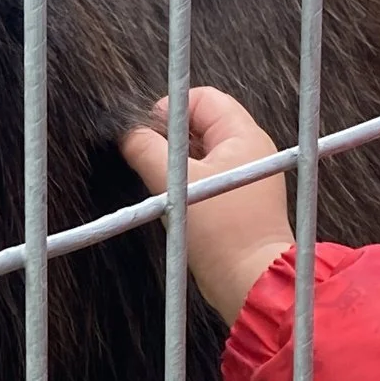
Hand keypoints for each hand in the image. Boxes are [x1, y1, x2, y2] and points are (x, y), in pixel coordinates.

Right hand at [118, 87, 294, 323]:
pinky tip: (176, 203)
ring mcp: (247, 177)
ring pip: (202, 154)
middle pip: (201, 124)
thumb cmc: (222, 234)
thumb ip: (147, 151)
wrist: (251, 282)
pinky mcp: (239, 202)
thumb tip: (127, 133)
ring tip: (162, 185)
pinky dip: (188, 184)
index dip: (168, 109)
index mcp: (244, 135)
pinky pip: (208, 179)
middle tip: (148, 160)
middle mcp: (251, 151)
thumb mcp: (175, 185)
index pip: (201, 98)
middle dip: (169, 138)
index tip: (146, 134)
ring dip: (177, 164)